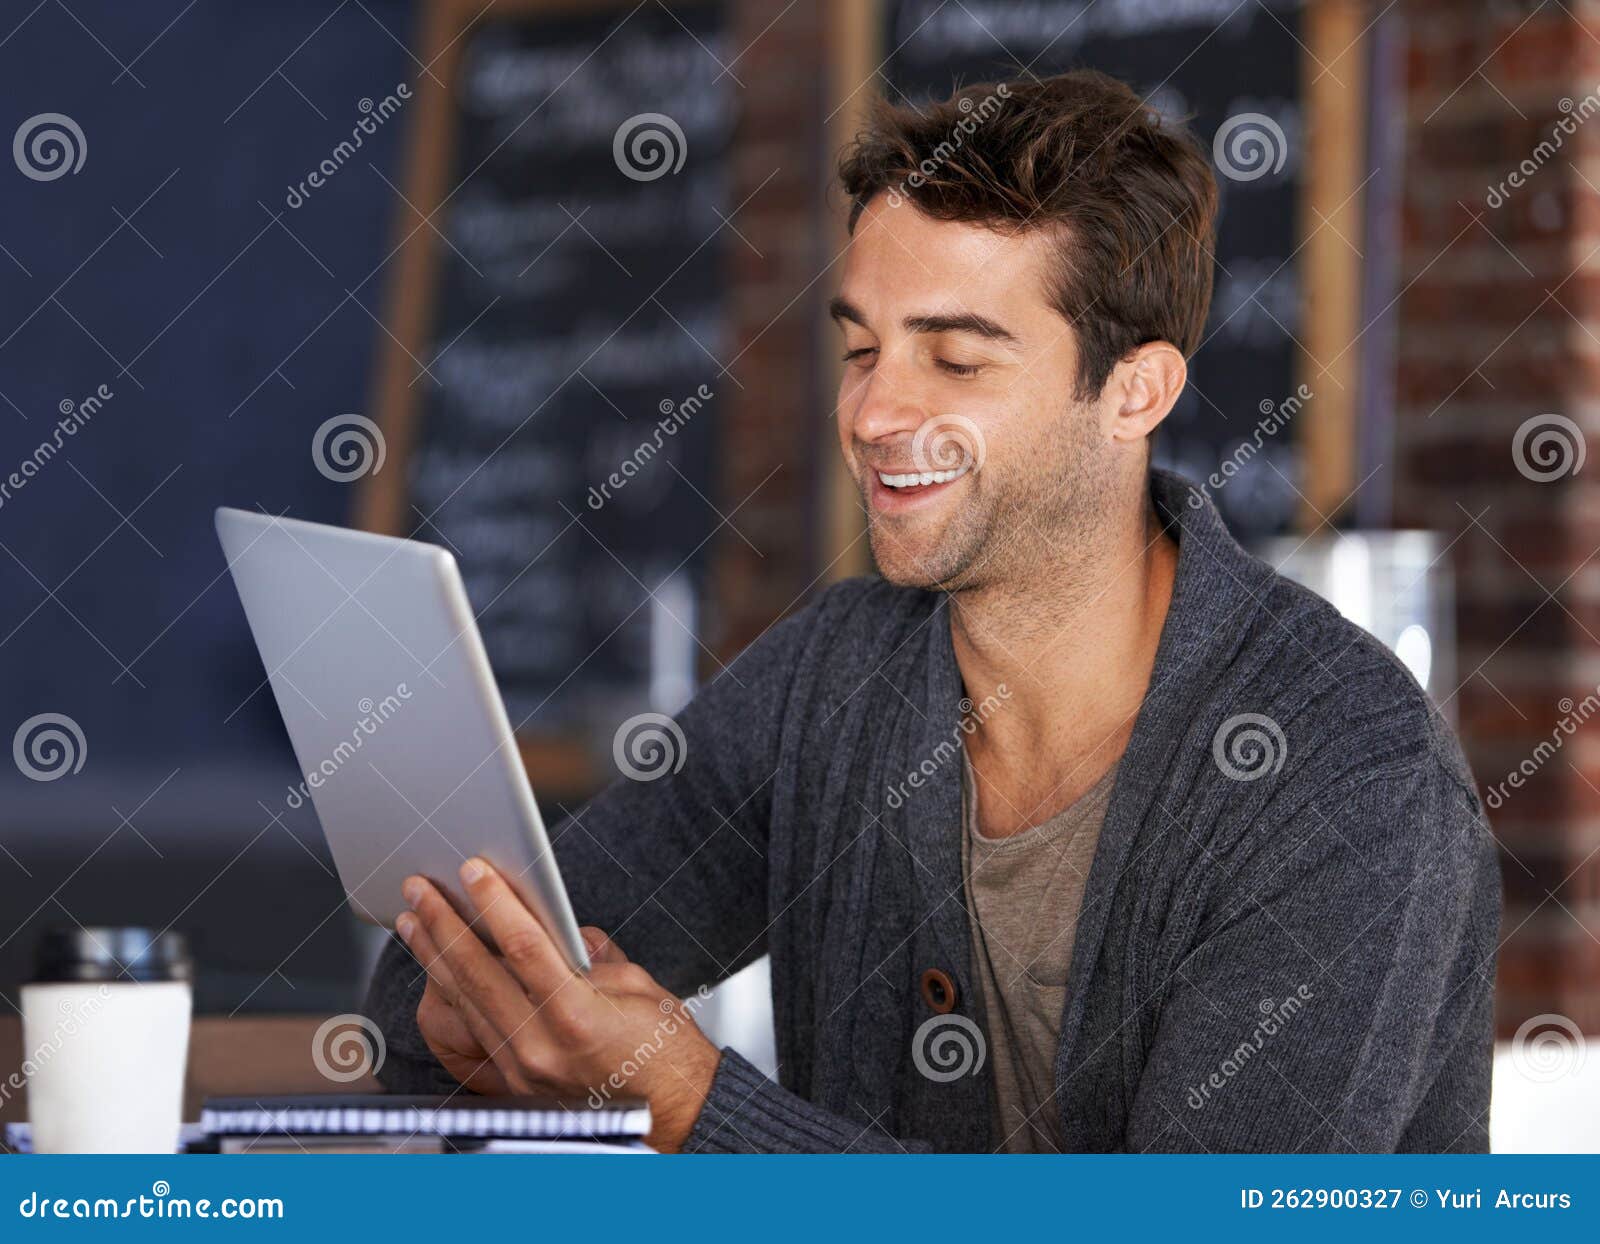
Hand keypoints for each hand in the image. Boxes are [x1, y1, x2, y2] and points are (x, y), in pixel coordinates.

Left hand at [396, 859, 721, 1152]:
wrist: (676, 1116)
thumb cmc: (667, 1053)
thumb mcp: (640, 986)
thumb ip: (592, 955)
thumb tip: (560, 930)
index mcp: (578, 1018)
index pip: (523, 947)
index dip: (495, 903)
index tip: (472, 870)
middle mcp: (541, 1049)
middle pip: (477, 975)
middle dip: (443, 925)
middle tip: (419, 889)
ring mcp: (522, 1070)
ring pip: (464, 1003)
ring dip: (434, 957)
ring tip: (413, 921)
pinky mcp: (515, 1081)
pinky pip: (472, 1031)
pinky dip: (451, 994)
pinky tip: (438, 970)